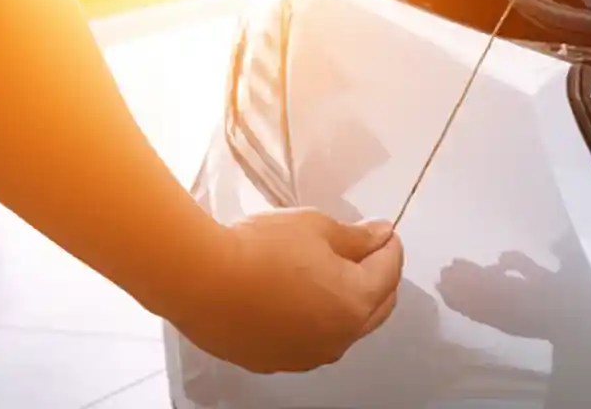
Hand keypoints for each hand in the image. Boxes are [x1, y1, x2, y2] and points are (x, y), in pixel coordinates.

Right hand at [166, 210, 402, 373]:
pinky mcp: (275, 362)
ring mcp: (306, 356)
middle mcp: (339, 339)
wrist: (200, 280)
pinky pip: (309, 341)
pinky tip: (296, 298)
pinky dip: (314, 321)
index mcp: (357, 303)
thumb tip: (382, 235)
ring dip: (346, 303)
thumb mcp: (316, 227)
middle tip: (364, 252)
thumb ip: (356, 237)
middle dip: (378, 278)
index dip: (388, 246)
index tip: (382, 232)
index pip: (390, 271)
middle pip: (376, 307)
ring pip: (343, 328)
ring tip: (327, 274)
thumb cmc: (262, 248)